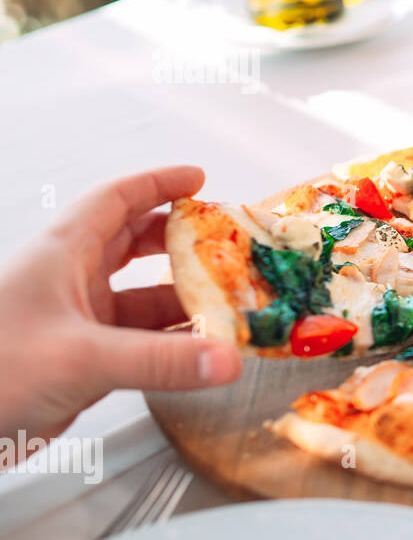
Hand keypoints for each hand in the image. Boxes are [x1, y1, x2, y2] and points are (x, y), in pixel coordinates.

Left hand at [0, 166, 241, 441]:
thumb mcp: (78, 359)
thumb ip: (158, 361)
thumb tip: (223, 359)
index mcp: (61, 255)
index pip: (116, 199)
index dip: (158, 184)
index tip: (198, 178)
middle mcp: (68, 282)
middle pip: (132, 242)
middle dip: (180, 240)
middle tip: (222, 242)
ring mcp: (74, 321)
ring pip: (138, 296)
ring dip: (181, 298)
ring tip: (224, 301)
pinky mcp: (78, 359)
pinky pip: (136, 339)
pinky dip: (170, 342)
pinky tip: (196, 351)